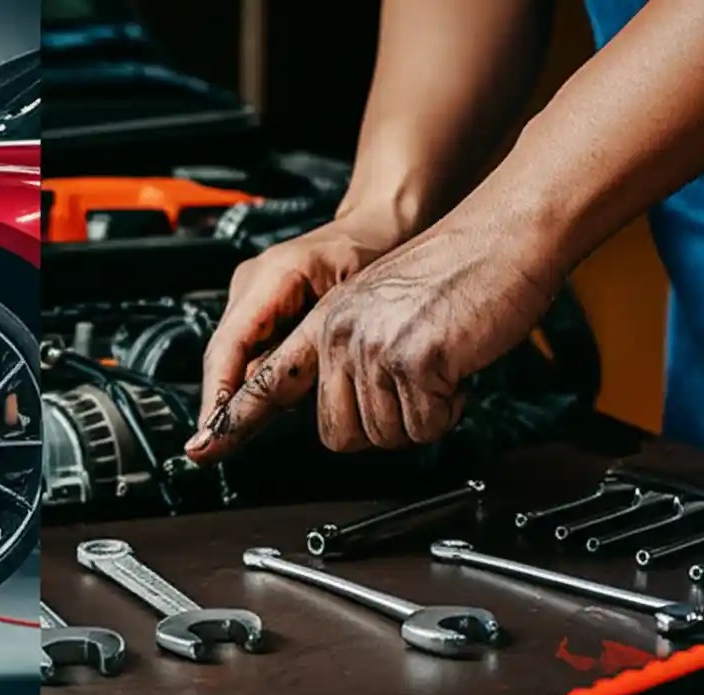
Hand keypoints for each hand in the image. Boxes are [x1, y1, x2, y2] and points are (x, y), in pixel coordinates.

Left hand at [185, 227, 559, 462]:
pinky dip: (449, 409)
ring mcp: (372, 345)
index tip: (201, 448)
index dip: (234, 417)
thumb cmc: (455, 276)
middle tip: (413, 392)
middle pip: (335, 434)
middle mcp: (338, 331)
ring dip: (420, 416)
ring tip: (439, 369)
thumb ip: (345, 349)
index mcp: (325, 320)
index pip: (266, 378)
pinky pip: (425, 426)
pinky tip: (457, 369)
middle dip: (380, 428)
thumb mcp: (378, 306)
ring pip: (383, 435)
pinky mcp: (413, 358)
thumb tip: (337, 404)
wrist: (502, 238)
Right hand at [196, 218, 403, 428]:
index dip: (219, 393)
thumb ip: (319, 344)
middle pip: (222, 356)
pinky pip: (248, 353)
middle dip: (217, 402)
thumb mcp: (352, 300)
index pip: (229, 346)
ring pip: (232, 358)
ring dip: (230, 395)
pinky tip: (248, 411)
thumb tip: (290, 390)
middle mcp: (251, 287)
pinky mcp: (260, 311)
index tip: (213, 428)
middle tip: (208, 446)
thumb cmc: (374, 251)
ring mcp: (251, 298)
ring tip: (222, 436)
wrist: (377, 224)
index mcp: (270, 277)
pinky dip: (247, 383)